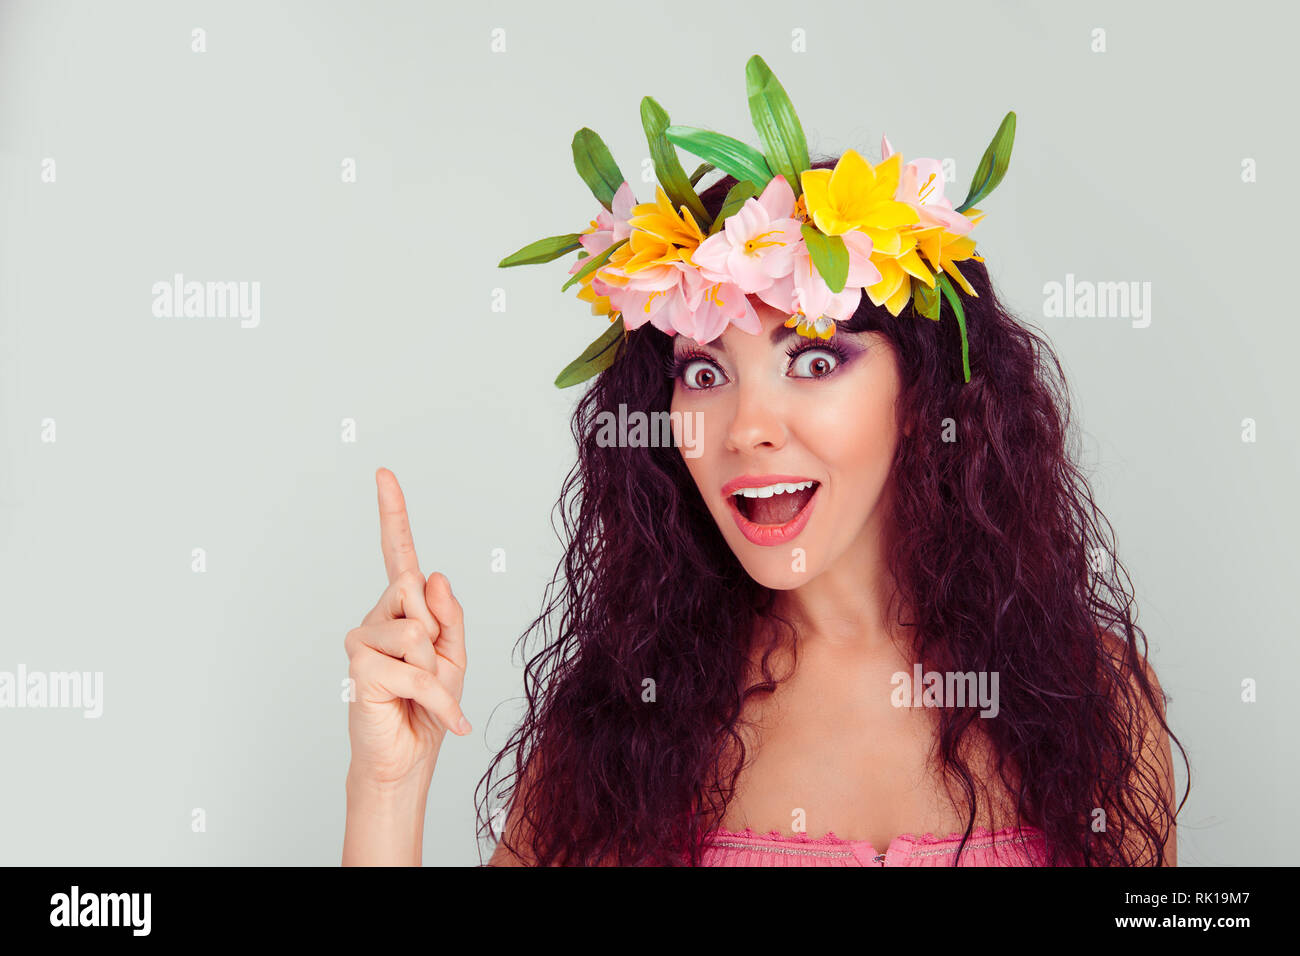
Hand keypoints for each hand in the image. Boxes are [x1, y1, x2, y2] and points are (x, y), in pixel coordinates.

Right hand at [344, 468, 468, 791]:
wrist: (409, 758)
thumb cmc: (428, 707)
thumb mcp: (454, 656)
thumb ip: (449, 616)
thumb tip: (435, 576)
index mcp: (403, 609)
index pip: (399, 555)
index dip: (393, 513)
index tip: (384, 474)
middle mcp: (378, 617)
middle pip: (418, 596)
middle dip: (439, 638)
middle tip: (431, 674)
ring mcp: (363, 640)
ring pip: (418, 633)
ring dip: (436, 673)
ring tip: (425, 696)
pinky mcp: (359, 667)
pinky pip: (415, 669)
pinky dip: (438, 698)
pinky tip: (439, 718)